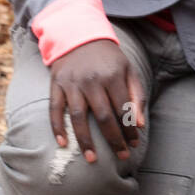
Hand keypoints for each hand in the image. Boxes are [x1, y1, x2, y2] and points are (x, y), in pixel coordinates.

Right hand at [49, 40, 145, 162]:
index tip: (134, 144)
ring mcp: (72, 83)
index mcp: (113, 76)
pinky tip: (63, 143)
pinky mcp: (56, 85)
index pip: (123, 109)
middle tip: (121, 157)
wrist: (79, 36)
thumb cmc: (108, 58)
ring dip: (85, 140)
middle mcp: (92, 80)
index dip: (129, 129)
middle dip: (114, 140)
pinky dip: (57, 127)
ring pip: (79, 117)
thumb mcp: (128, 70)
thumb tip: (140, 124)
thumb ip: (136, 95)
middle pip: (103, 117)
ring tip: (92, 159)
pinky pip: (55, 109)